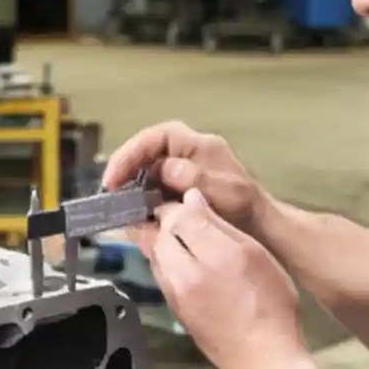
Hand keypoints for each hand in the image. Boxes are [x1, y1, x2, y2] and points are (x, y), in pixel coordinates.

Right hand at [104, 121, 266, 253]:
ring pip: (146, 171)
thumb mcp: (226, 191)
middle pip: (146, 152)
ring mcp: (181, 171)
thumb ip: (196, 178)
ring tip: (116, 204)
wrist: (260, 230)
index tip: (115, 176)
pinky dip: (140, 200)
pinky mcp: (177, 190)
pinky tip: (132, 215)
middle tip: (109, 191)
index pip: (156, 138)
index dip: (131, 153)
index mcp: (198, 145)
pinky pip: (152, 189)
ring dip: (130, 186)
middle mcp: (186, 153)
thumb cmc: (246, 207)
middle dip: (125, 169)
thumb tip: (164, 168)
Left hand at [150, 189, 302, 368]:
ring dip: (163, 239)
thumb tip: (193, 200)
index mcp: (210, 256)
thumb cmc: (270, 306)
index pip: (179, 216)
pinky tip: (185, 259)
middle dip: (166, 219)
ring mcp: (173, 294)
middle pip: (159, 234)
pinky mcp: (173, 308)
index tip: (193, 199)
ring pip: (155, 254)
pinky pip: (161, 273)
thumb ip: (220, 226)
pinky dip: (166, 259)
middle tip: (182, 212)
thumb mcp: (254, 255)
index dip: (184, 203)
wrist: (263, 360)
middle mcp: (182, 275)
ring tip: (182, 233)